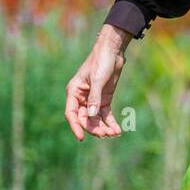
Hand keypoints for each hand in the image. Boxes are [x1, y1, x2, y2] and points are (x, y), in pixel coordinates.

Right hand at [65, 24, 128, 140]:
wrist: (112, 51)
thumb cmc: (101, 61)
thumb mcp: (97, 80)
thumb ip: (94, 98)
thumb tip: (91, 116)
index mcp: (74, 92)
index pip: (71, 114)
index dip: (75, 126)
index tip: (81, 137)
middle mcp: (82, 98)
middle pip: (85, 119)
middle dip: (94, 128)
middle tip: (105, 134)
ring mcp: (93, 100)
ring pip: (96, 119)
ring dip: (103, 128)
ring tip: (114, 133)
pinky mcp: (104, 99)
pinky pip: (105, 115)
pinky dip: (111, 123)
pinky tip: (117, 130)